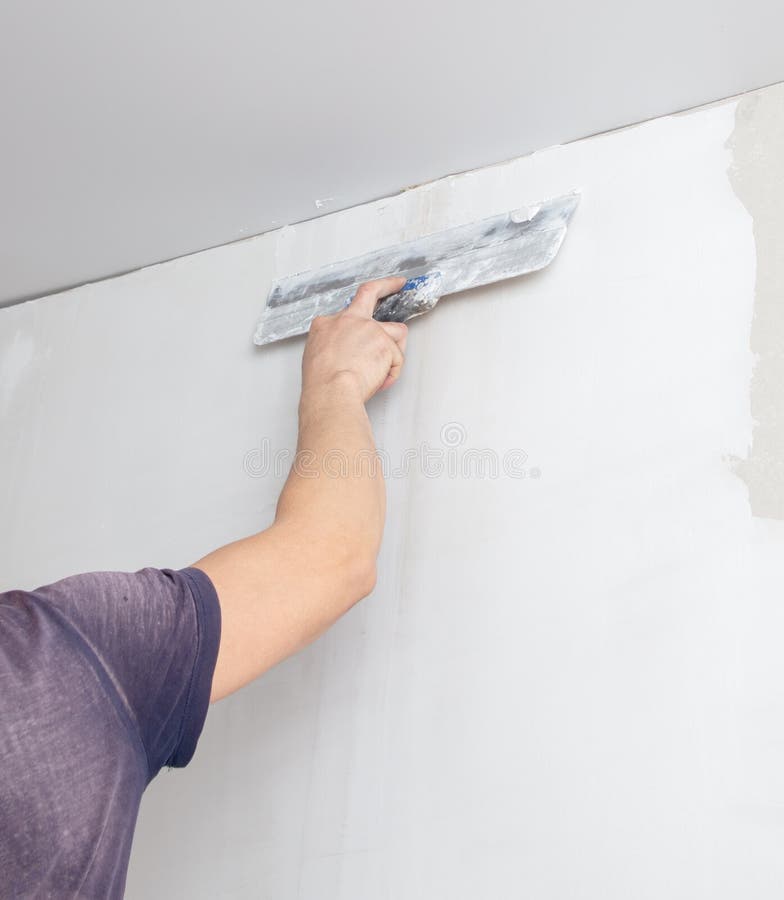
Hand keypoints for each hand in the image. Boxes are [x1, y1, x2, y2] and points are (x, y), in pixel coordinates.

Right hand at [301, 277, 408, 401]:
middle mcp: (350, 320)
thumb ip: (331, 344)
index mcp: (327, 324)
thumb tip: (341, 351)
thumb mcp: (314, 356)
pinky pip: (397, 359)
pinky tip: (380, 381)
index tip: (365, 303)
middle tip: (398, 283)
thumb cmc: (321, 382)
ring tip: (385, 367)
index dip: (357, 313)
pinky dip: (392, 372)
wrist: (331, 390)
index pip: (344, 311)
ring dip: (395, 350)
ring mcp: (371, 329)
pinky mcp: (386, 343)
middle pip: (371, 293)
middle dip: (387, 284)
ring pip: (396, 331)